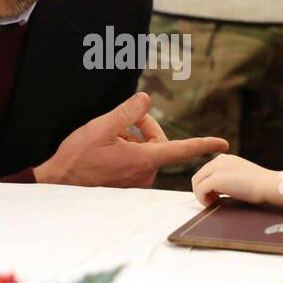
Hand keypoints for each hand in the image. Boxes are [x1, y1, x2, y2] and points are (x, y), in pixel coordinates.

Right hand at [33, 92, 227, 187]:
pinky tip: (107, 148)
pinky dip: (126, 148)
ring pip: (145, 149)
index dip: (203, 144)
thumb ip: (127, 112)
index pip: (181, 149)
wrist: (60, 183)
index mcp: (143, 160)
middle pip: (158, 141)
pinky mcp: (129, 183)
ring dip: (130, 137)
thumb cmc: (78, 157)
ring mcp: (137, 180)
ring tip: (107, 138)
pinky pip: (136, 159)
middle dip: (142, 126)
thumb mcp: (101, 127)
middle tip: (122, 120)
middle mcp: (145, 173)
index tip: (223, 144)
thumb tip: (147, 99)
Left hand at [191, 154, 276, 206]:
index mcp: (225, 159)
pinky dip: (203, 199)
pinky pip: (200, 190)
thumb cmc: (260, 185)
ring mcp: (216, 168)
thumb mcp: (241, 176)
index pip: (206, 171)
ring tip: (213, 203)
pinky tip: (214, 204)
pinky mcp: (215, 179)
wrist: (268, 185)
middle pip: (199, 176)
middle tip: (212, 201)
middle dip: (202, 190)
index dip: (207, 185)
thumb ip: (229, 179)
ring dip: (201, 195)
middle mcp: (218, 160)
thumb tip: (218, 191)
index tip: (216, 196)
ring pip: (197, 182)